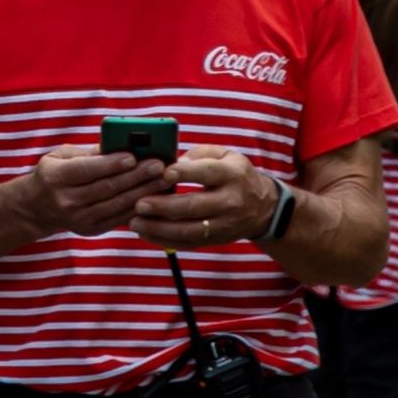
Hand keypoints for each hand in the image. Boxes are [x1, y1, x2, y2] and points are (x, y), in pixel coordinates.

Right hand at [16, 145, 175, 235]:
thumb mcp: (61, 156)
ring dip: (144, 191)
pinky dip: (139, 206)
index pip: (86, 170)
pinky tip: (155, 196)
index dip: (110, 164)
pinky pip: (120, 218)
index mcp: (55, 177)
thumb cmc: (54, 174)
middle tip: (159, 165)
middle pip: (107, 188)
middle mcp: (66, 201)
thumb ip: (89, 153)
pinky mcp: (91, 229)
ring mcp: (79, 219)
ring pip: (117, 204)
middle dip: (136, 176)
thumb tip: (120, 145)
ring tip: (164, 179)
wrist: (36, 208)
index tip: (133, 156)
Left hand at [132, 150, 290, 249]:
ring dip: (159, 228)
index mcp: (232, 174)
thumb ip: (200, 153)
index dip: (186, 173)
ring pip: (190, 231)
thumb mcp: (226, 155)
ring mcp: (224, 224)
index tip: (164, 173)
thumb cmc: (234, 174)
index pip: (208, 173)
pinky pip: (189, 244)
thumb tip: (175, 162)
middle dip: (164, 207)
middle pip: (195, 206)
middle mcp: (230, 201)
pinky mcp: (216, 240)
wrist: (262, 207)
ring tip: (135, 222)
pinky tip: (145, 233)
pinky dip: (165, 241)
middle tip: (139, 204)